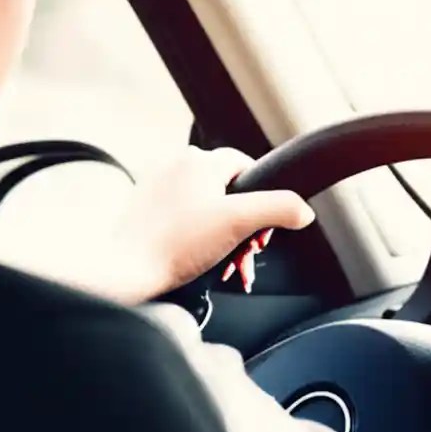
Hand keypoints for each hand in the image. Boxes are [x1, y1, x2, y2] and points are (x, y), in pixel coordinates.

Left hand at [106, 146, 314, 302]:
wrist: (127, 271)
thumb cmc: (176, 245)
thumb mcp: (240, 223)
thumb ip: (280, 209)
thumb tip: (304, 211)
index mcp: (199, 161)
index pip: (246, 165)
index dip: (262, 196)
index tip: (263, 225)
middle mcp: (177, 166)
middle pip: (229, 190)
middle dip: (245, 224)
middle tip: (247, 251)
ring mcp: (159, 187)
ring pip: (208, 208)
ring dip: (225, 236)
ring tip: (227, 264)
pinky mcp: (146, 209)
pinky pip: (186, 219)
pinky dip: (200, 239)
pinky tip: (204, 262)